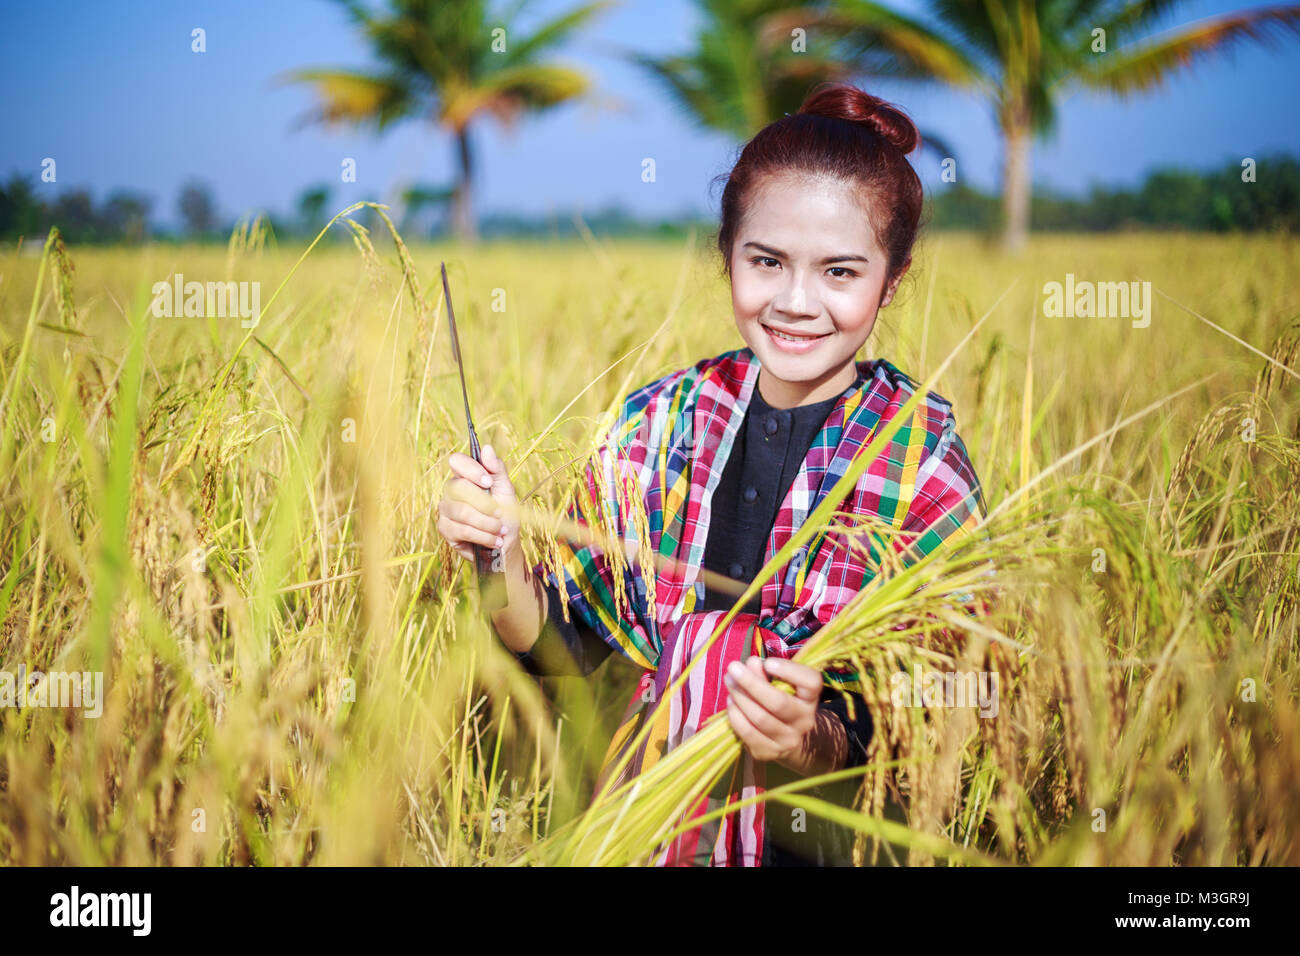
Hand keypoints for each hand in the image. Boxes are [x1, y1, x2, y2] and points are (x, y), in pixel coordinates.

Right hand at [435, 444, 519, 564]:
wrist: (505, 543)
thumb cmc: (505, 514)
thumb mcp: (506, 490)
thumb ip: (497, 469)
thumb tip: (487, 448)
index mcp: (465, 476)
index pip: (456, 461)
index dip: (471, 469)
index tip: (488, 482)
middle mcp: (451, 490)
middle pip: (459, 488)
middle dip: (485, 504)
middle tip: (501, 514)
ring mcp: (445, 509)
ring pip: (462, 512)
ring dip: (487, 524)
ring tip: (500, 531)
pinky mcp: (445, 529)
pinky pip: (462, 530)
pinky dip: (483, 536)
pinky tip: (494, 541)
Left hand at [723, 656, 827, 772]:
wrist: (789, 741)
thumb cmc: (783, 702)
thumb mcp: (780, 685)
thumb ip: (766, 673)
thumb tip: (751, 663)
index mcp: (810, 699)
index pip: (811, 683)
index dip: (790, 671)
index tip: (768, 663)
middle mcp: (804, 721)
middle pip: (778, 703)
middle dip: (752, 683)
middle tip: (733, 667)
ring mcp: (788, 740)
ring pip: (760, 718)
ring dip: (740, 697)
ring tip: (729, 681)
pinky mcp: (768, 753)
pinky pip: (748, 733)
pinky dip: (735, 715)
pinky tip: (731, 702)